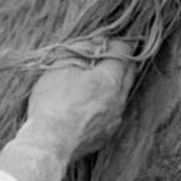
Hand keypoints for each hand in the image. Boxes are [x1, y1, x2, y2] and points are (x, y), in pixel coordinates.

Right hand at [25, 38, 137, 159]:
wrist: (51, 142)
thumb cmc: (53, 101)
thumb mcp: (62, 66)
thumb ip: (82, 50)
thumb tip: (97, 42)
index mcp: (111, 78)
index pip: (125, 51)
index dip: (116, 42)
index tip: (107, 39)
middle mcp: (120, 98)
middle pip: (129, 72)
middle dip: (120, 60)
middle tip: (107, 53)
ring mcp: (116, 118)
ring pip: (122, 94)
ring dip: (114, 83)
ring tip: (96, 78)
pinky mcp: (107, 133)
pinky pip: (113, 112)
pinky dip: (106, 102)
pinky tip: (91, 102)